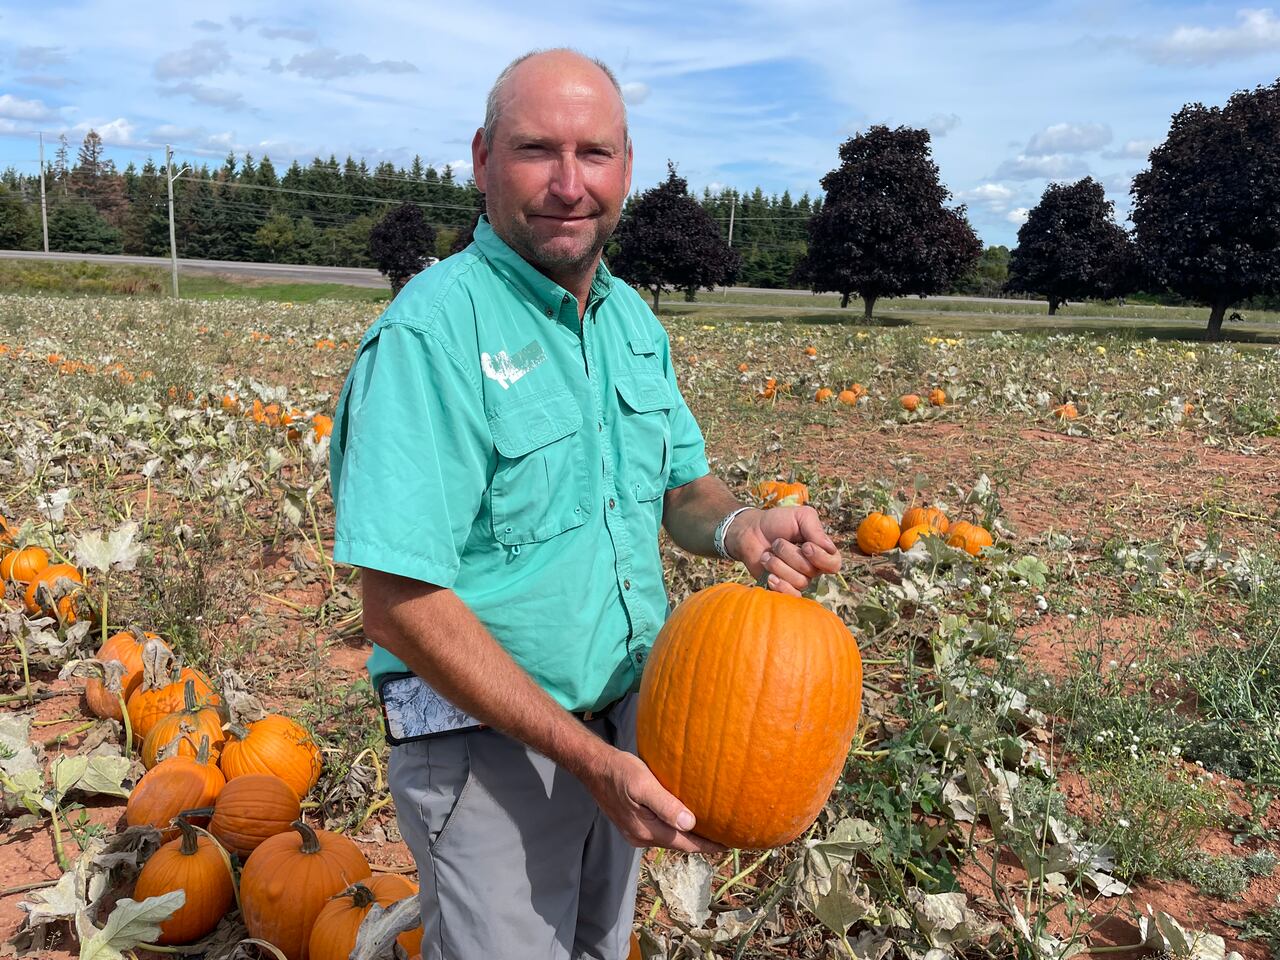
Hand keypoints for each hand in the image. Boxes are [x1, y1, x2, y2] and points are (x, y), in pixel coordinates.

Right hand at [587, 748, 725, 853]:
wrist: (594, 767)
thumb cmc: (620, 770)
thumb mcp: (644, 784)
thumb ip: (665, 805)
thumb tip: (690, 823)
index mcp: (646, 830)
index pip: (684, 844)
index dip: (707, 846)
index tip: (728, 846)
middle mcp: (641, 836)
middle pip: (678, 845)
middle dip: (700, 843)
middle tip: (724, 838)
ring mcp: (635, 832)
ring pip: (669, 839)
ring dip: (688, 837)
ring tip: (709, 831)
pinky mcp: (632, 824)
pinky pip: (659, 831)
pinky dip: (674, 828)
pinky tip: (683, 820)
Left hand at [726, 506, 841, 595]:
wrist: (750, 531)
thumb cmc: (777, 522)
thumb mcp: (800, 516)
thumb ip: (816, 528)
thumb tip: (829, 548)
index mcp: (820, 551)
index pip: (834, 564)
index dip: (820, 557)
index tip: (805, 546)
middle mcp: (812, 568)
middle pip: (812, 571)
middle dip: (790, 554)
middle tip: (777, 543)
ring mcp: (797, 579)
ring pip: (799, 582)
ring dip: (778, 565)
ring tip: (767, 555)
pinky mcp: (782, 587)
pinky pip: (791, 596)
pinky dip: (780, 585)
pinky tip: (770, 576)